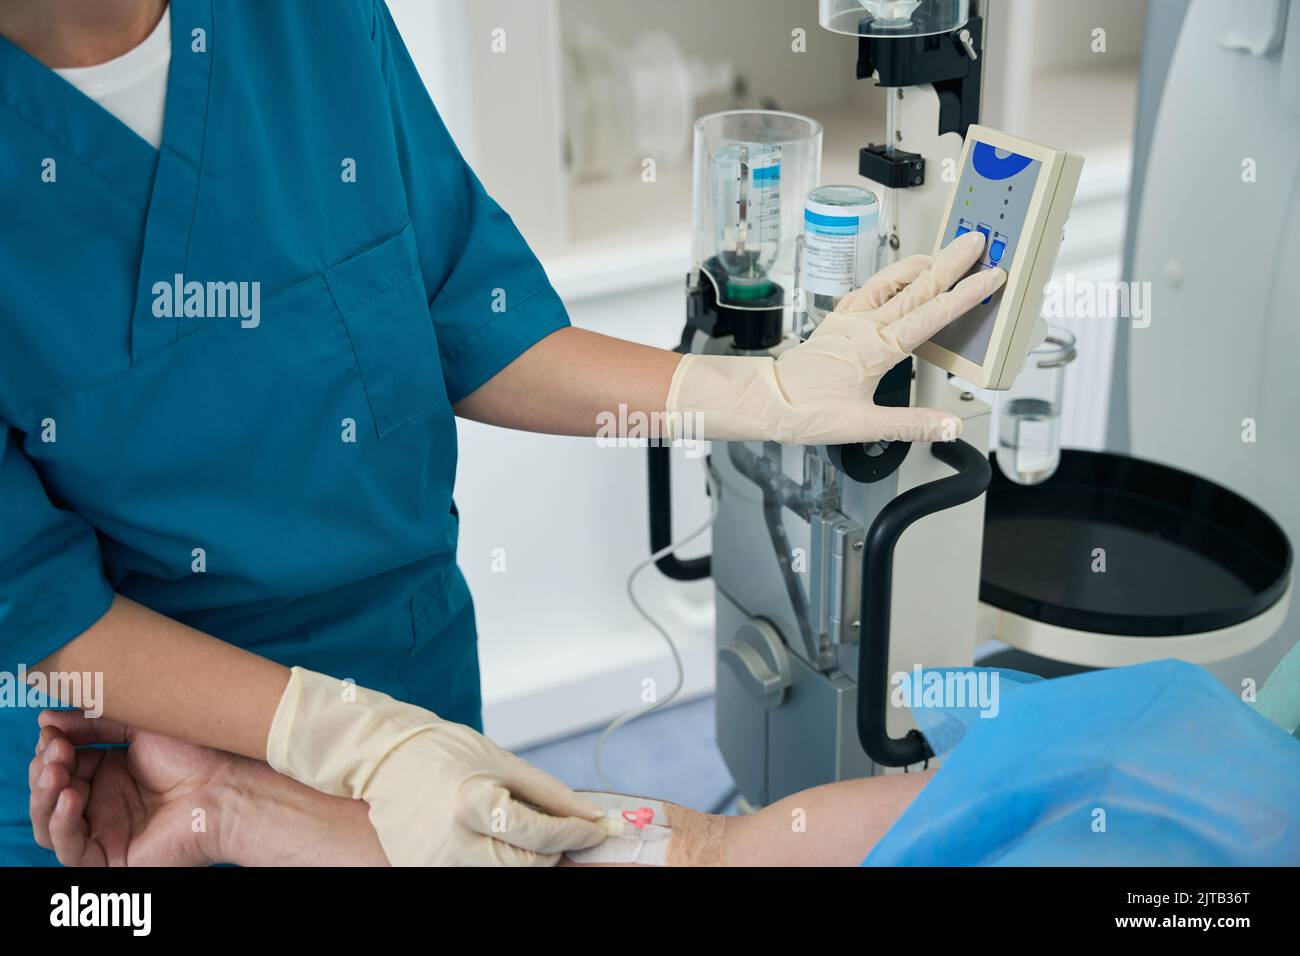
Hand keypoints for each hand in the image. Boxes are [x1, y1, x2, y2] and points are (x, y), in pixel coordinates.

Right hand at [29, 710, 233, 865]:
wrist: (227, 786)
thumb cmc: (198, 754)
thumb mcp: (141, 728)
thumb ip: (95, 723)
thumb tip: (44, 718)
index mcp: (110, 774)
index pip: (61, 766)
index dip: (50, 750)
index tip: (51, 730)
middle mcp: (105, 805)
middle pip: (50, 795)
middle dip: (45, 770)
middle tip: (55, 749)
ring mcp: (107, 833)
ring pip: (50, 825)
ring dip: (43, 796)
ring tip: (57, 771)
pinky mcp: (112, 858)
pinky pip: (70, 851)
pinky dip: (60, 824)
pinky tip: (69, 797)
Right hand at [266, 667, 606, 865]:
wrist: (387, 759)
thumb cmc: (444, 752)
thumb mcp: (505, 763)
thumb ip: (551, 794)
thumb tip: (589, 816)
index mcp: (474, 805)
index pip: (541, 835)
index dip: (575, 833)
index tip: (594, 829)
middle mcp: (454, 842)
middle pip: (527, 866)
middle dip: (551, 851)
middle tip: (561, 831)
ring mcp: (436, 864)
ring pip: (504, 877)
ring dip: (524, 860)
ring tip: (519, 831)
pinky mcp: (423, 873)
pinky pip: (475, 874)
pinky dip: (495, 862)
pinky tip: (493, 840)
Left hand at [666, 231, 1005, 444]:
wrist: (765, 401)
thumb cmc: (804, 411)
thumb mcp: (864, 425)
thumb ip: (911, 425)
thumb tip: (947, 427)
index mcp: (876, 348)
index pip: (932, 315)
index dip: (965, 295)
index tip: (990, 277)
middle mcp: (863, 327)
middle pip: (917, 287)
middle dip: (950, 262)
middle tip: (976, 241)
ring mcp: (848, 321)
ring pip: (890, 282)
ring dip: (919, 265)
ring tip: (941, 254)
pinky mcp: (836, 323)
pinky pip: (867, 292)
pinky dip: (888, 280)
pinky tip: (894, 280)